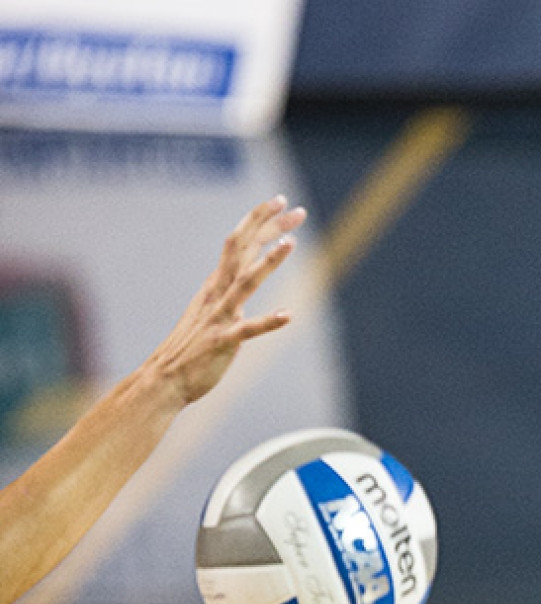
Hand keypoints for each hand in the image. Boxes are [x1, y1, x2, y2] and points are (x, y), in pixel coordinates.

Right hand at [143, 195, 306, 404]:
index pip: (240, 244)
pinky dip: (267, 322)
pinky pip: (247, 330)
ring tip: (291, 243)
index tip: (283, 202)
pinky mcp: (222, 341)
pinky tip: (288, 316)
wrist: (164, 379)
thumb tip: (240, 272)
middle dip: (266, 226)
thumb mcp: (210, 309)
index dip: (261, 222)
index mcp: (215, 285)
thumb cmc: (192, 345)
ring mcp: (219, 316)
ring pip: (245, 283)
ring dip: (268, 263)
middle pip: (241, 250)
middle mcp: (217, 294)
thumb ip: (228, 290)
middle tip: (293, 207)